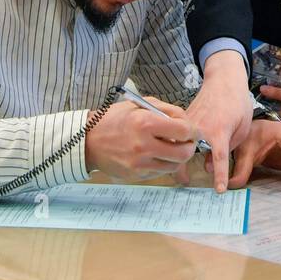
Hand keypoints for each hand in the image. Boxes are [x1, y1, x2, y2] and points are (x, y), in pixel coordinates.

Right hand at [84, 97, 199, 182]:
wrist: (88, 140)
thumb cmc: (115, 119)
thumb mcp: (140, 104)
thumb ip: (167, 110)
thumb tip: (187, 122)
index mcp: (146, 123)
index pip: (184, 130)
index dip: (192, 131)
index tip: (191, 131)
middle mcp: (144, 145)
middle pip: (183, 153)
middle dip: (189, 147)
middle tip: (185, 142)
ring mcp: (139, 163)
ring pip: (174, 166)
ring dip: (176, 158)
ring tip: (169, 148)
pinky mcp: (136, 175)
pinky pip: (159, 172)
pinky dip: (162, 164)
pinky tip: (154, 155)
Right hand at [185, 51, 253, 192]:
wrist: (224, 80)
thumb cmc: (237, 104)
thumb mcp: (243, 127)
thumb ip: (229, 148)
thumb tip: (208, 166)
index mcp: (220, 131)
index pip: (219, 159)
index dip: (220, 176)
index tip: (219, 190)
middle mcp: (201, 128)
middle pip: (187, 154)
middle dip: (183, 169)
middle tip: (184, 182)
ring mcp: (189, 123)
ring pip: (178, 144)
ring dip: (176, 158)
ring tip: (178, 172)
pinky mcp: (183, 119)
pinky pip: (176, 135)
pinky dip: (175, 145)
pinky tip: (174, 152)